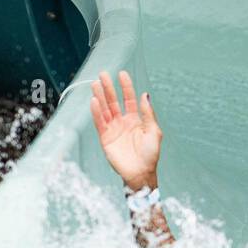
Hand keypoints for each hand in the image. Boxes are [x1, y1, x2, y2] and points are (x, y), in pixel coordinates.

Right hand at [90, 70, 161, 189]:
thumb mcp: (154, 131)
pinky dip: (96, 112)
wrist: (141, 173)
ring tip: (95, 84)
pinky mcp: (105, 138)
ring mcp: (113, 129)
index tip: (122, 74)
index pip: (128, 99)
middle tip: (103, 74)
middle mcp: (122, 122)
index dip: (126, 87)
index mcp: (135, 120)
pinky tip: (94, 101)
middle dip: (108, 88)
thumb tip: (145, 95)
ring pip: (104, 110)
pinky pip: (99, 123)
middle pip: (113, 101)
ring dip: (100, 97)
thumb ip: (148, 113)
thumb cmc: (150, 155)